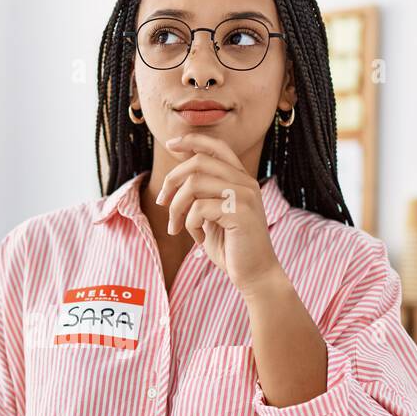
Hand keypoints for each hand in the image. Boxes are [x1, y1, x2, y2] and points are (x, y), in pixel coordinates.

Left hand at [157, 134, 283, 297]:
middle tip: (161, 202)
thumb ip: (200, 197)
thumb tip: (175, 181)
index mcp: (241, 180)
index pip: (217, 146)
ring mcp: (245, 195)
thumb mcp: (212, 217)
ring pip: (195, 184)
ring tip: (175, 227)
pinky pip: (199, 208)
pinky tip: (198, 239)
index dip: (192, 140)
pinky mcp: (240, 212)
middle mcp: (245, 182)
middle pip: (199, 162)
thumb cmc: (231, 248)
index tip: (170, 145)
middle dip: (172, 180)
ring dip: (176, 207)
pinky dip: (190, 224)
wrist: (254, 275)